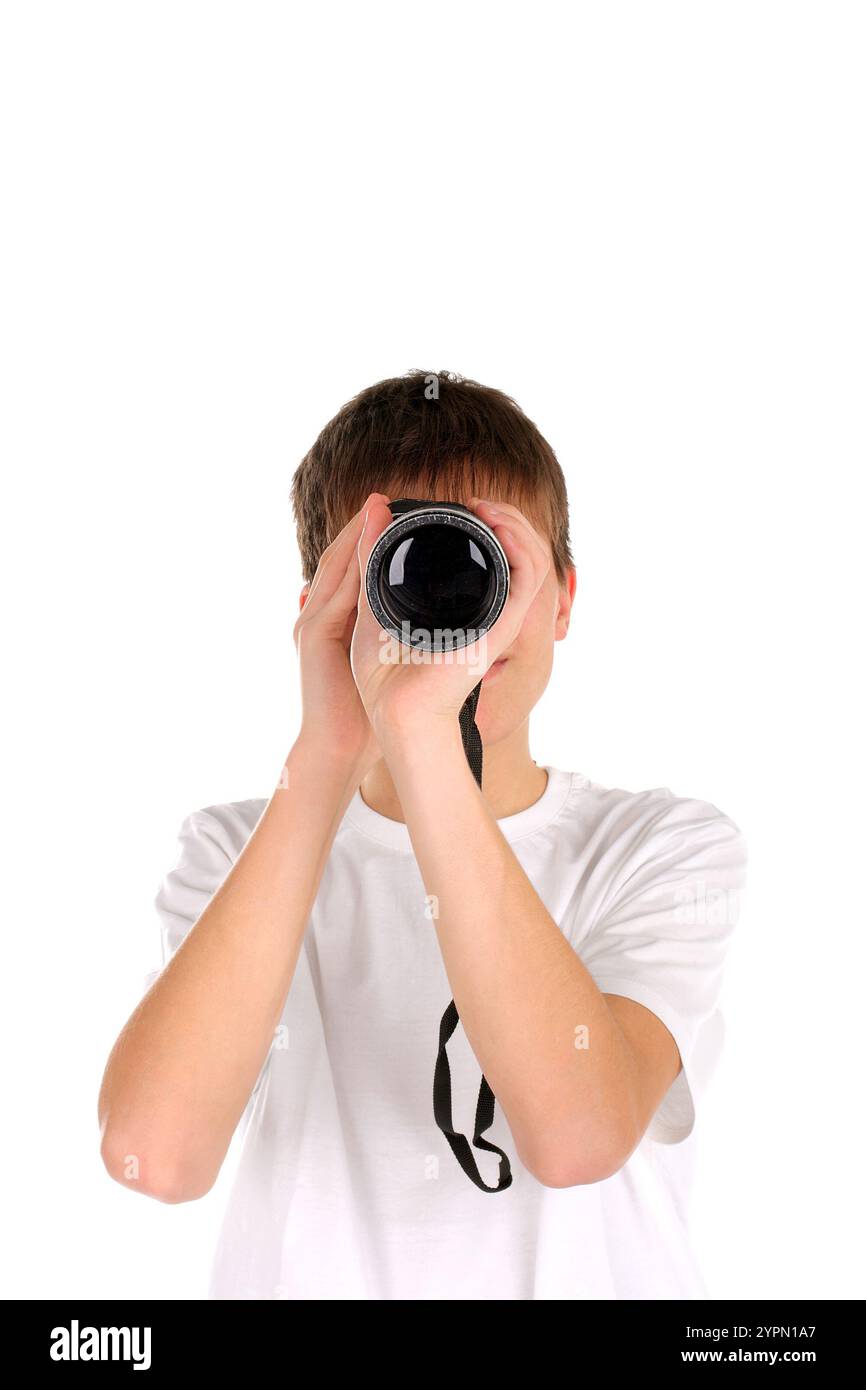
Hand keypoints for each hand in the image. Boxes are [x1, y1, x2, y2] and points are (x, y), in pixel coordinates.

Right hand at [292, 494, 389, 776]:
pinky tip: (368, 543)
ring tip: (378, 506)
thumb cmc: (362, 712)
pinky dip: (350, 564)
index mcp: (334, 619)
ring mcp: (311, 622)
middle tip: (388, 499)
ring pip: (332, 564)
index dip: (369, 537)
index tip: (396, 515)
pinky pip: (333, 590)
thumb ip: (394, 635)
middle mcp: (317, 613)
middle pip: (338, 556)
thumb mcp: (382, 663)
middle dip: (363, 525)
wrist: (338, 747)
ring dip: (354, 533)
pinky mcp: (313, 635)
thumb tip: (426, 618)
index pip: (350, 566)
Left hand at [350, 496, 550, 744]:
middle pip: (519, 553)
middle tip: (478, 503)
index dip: (489, 526)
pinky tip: (501, 529)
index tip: (462, 507)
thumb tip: (373, 508)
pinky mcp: (501, 629)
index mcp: (460, 611)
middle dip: (506, 518)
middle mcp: (484, 613)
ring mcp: (496, 620)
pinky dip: (522, 549)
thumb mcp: (370, 603)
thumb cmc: (381, 675)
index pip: (493, 560)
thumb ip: (372, 557)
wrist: (392, 714)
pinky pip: (529, 581)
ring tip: (490, 509)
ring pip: (532, 559)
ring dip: (517, 525)